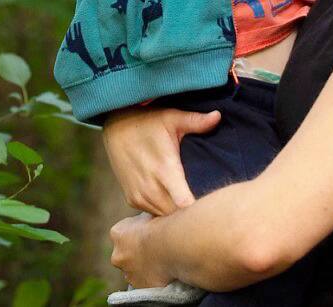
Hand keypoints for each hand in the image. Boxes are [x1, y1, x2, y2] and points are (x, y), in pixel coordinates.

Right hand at [102, 106, 220, 215]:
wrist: (114, 127)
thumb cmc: (147, 121)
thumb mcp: (171, 118)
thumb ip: (195, 121)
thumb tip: (218, 115)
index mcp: (165, 170)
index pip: (184, 204)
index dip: (199, 209)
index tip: (212, 205)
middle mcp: (151, 187)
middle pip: (178, 216)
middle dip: (192, 214)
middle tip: (209, 206)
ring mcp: (139, 196)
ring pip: (166, 217)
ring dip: (178, 214)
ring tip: (193, 204)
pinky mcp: (132, 199)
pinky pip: (154, 213)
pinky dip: (164, 211)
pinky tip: (173, 200)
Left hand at [110, 212, 172, 286]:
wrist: (174, 243)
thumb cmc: (165, 224)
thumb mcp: (151, 214)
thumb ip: (144, 219)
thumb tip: (148, 217)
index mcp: (117, 233)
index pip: (123, 234)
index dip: (137, 234)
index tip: (149, 235)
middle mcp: (117, 255)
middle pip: (126, 254)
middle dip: (137, 253)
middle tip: (155, 250)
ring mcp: (128, 272)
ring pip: (134, 270)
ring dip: (144, 267)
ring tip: (162, 262)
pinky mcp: (140, 285)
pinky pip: (145, 282)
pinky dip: (152, 279)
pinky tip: (164, 272)